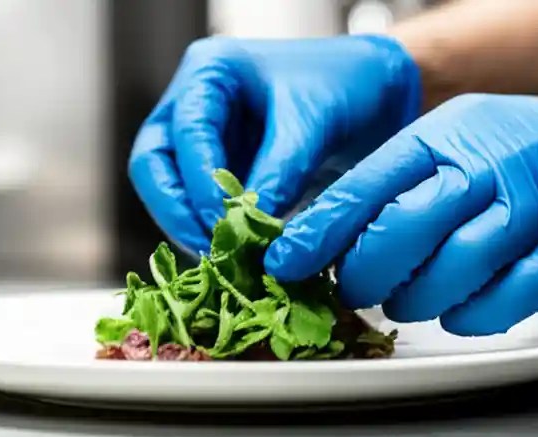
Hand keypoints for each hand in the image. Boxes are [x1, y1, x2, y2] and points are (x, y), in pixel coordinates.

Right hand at [128, 35, 420, 254]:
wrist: (383, 95)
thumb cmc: (349, 83)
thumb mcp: (314, 121)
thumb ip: (281, 170)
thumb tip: (253, 222)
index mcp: (210, 73)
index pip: (183, 134)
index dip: (199, 183)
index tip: (224, 222)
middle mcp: (195, 106)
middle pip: (154, 167)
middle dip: (177, 212)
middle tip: (210, 251)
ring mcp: (207, 144)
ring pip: (172, 194)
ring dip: (194, 229)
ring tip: (228, 262)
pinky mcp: (226, 175)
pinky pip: (204, 210)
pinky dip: (218, 235)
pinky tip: (241, 258)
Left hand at [265, 93, 537, 335]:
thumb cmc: (525, 154)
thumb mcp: (457, 140)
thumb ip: (400, 182)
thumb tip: (328, 236)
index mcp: (447, 138)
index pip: (365, 188)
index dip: (317, 234)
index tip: (284, 263)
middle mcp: (486, 172)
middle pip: (397, 236)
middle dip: (361, 276)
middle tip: (351, 290)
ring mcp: (526, 217)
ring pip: (442, 279)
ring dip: (411, 301)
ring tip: (407, 297)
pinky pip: (492, 309)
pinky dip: (465, 318)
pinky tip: (458, 307)